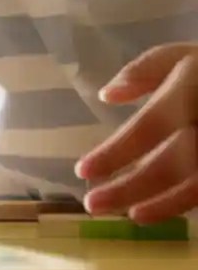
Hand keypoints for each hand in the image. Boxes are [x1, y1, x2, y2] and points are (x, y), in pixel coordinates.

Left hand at [77, 44, 197, 222]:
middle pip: (170, 165)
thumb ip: (144, 70)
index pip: (148, 128)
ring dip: (161, 204)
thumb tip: (106, 96)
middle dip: (129, 188)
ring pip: (195, 185)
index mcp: (192, 92)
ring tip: (131, 215)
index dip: (115, 153)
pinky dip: (186, 202)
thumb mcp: (186, 54)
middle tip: (92, 205)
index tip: (82, 171)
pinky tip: (164, 209)